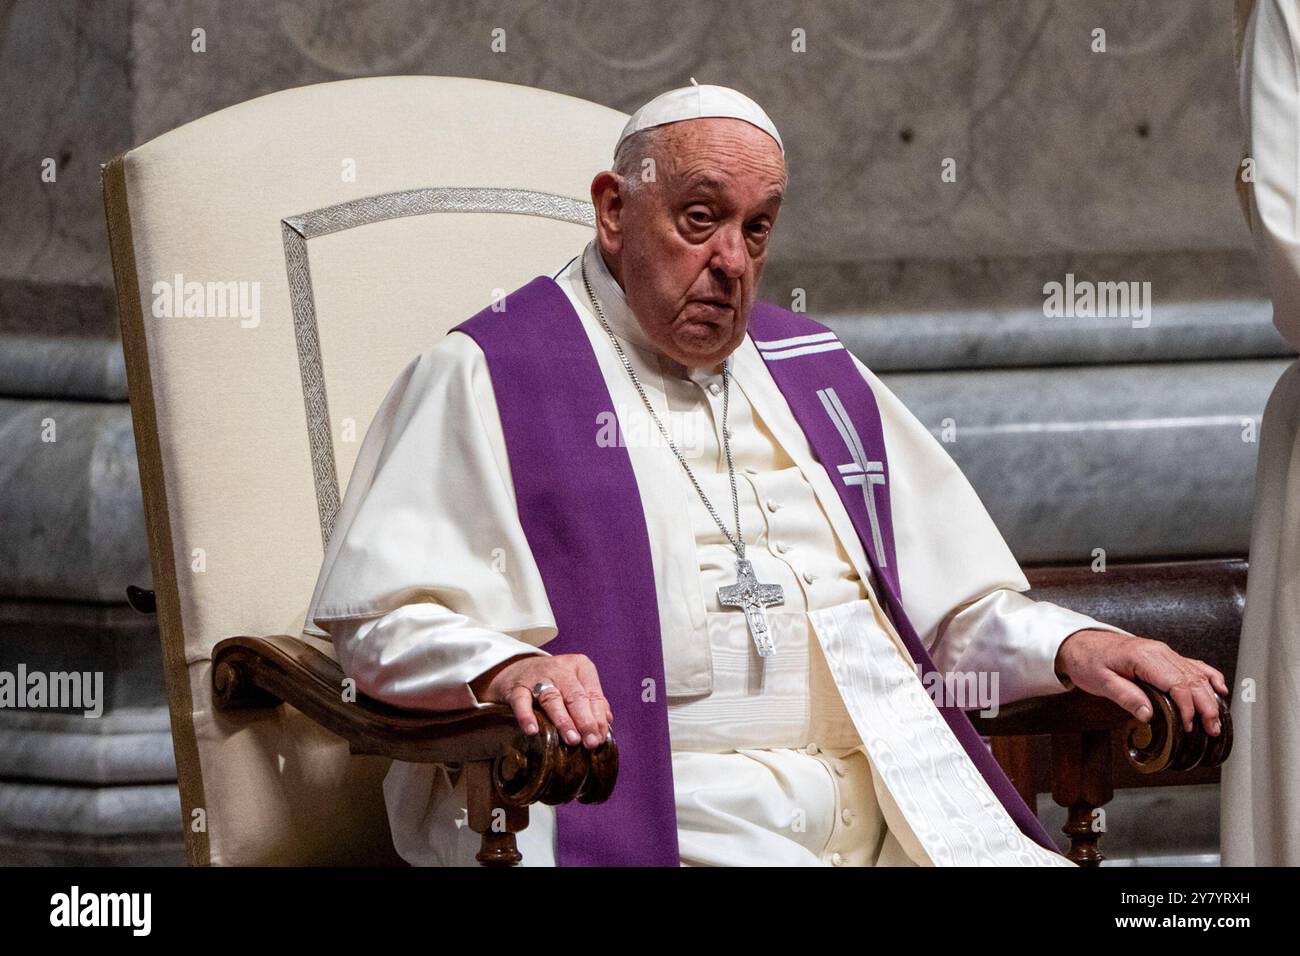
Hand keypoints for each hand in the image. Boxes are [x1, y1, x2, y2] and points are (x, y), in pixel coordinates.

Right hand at [470, 654, 611, 748]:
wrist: (518, 670)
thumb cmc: (556, 682)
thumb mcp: (577, 685)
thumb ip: (592, 702)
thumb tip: (606, 724)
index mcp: (580, 666)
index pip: (593, 694)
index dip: (598, 718)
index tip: (600, 738)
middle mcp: (560, 669)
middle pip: (575, 696)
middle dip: (585, 721)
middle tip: (591, 742)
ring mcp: (537, 676)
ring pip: (552, 699)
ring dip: (563, 721)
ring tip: (572, 739)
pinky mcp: (517, 687)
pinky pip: (521, 701)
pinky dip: (526, 716)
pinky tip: (533, 731)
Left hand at [1054, 629, 1228, 735]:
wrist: (1080, 643)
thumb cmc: (1088, 660)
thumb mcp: (1100, 681)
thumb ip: (1126, 697)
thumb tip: (1148, 715)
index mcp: (1143, 657)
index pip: (1176, 683)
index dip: (1187, 707)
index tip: (1188, 726)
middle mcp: (1158, 652)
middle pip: (1192, 679)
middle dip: (1206, 706)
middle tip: (1212, 729)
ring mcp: (1163, 652)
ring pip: (1197, 673)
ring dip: (1210, 697)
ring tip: (1217, 719)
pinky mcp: (1164, 656)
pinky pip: (1192, 664)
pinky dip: (1209, 676)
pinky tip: (1219, 689)